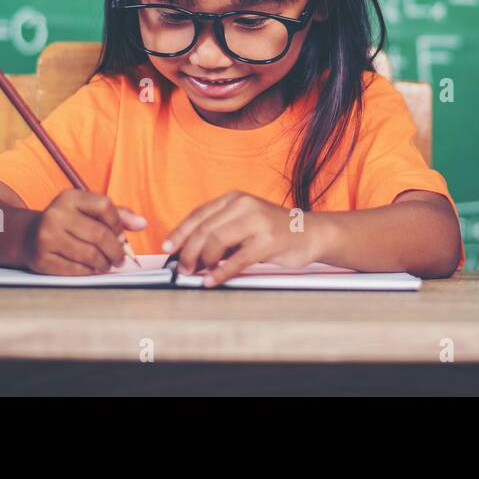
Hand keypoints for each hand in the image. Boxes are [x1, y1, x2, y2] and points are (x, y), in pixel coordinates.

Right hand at [26, 189, 145, 275]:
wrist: (30, 236)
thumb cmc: (69, 223)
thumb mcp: (89, 211)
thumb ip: (118, 214)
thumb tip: (143, 223)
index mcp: (69, 197)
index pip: (104, 205)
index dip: (118, 224)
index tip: (121, 235)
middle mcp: (56, 214)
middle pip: (100, 234)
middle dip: (116, 250)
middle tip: (121, 258)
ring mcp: (47, 237)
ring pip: (90, 255)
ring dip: (105, 263)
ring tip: (107, 264)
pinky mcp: (43, 259)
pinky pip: (76, 270)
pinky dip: (90, 272)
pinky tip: (92, 269)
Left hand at [163, 191, 318, 286]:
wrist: (310, 233)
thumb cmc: (273, 231)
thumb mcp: (244, 223)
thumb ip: (220, 231)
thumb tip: (189, 251)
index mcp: (234, 198)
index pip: (198, 214)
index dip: (179, 232)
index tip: (168, 248)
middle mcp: (244, 205)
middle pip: (204, 228)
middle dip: (188, 251)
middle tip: (183, 268)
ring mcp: (257, 221)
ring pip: (216, 241)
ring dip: (202, 261)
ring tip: (199, 274)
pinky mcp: (269, 240)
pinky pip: (237, 259)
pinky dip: (220, 272)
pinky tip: (212, 280)